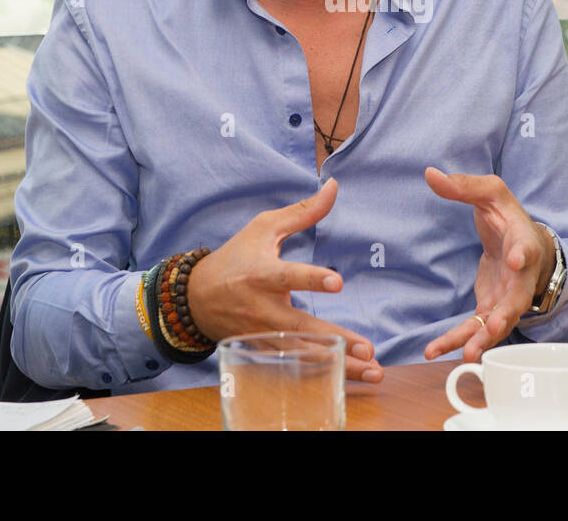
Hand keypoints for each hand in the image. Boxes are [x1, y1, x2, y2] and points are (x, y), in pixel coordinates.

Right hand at [186, 178, 382, 382]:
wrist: (195, 298)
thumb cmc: (235, 257)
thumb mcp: (264, 227)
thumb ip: (303, 212)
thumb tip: (334, 186)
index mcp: (262, 274)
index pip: (289, 276)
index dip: (312, 279)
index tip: (337, 282)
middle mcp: (263, 309)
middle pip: (303, 327)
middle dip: (336, 339)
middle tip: (367, 348)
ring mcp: (264, 334)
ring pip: (304, 354)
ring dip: (339, 366)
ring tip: (371, 371)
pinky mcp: (266, 351)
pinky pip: (296, 366)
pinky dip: (322, 376)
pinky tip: (351, 381)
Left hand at [422, 167, 555, 363]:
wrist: (524, 244)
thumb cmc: (508, 217)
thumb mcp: (490, 193)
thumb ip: (463, 185)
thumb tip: (430, 174)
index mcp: (523, 241)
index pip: (527, 247)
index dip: (523, 254)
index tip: (518, 258)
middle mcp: (520, 275)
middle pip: (517, 299)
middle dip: (507, 315)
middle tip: (495, 326)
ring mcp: (507, 296)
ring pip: (498, 323)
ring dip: (482, 338)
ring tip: (465, 354)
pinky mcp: (491, 307)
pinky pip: (476, 328)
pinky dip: (456, 340)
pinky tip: (433, 350)